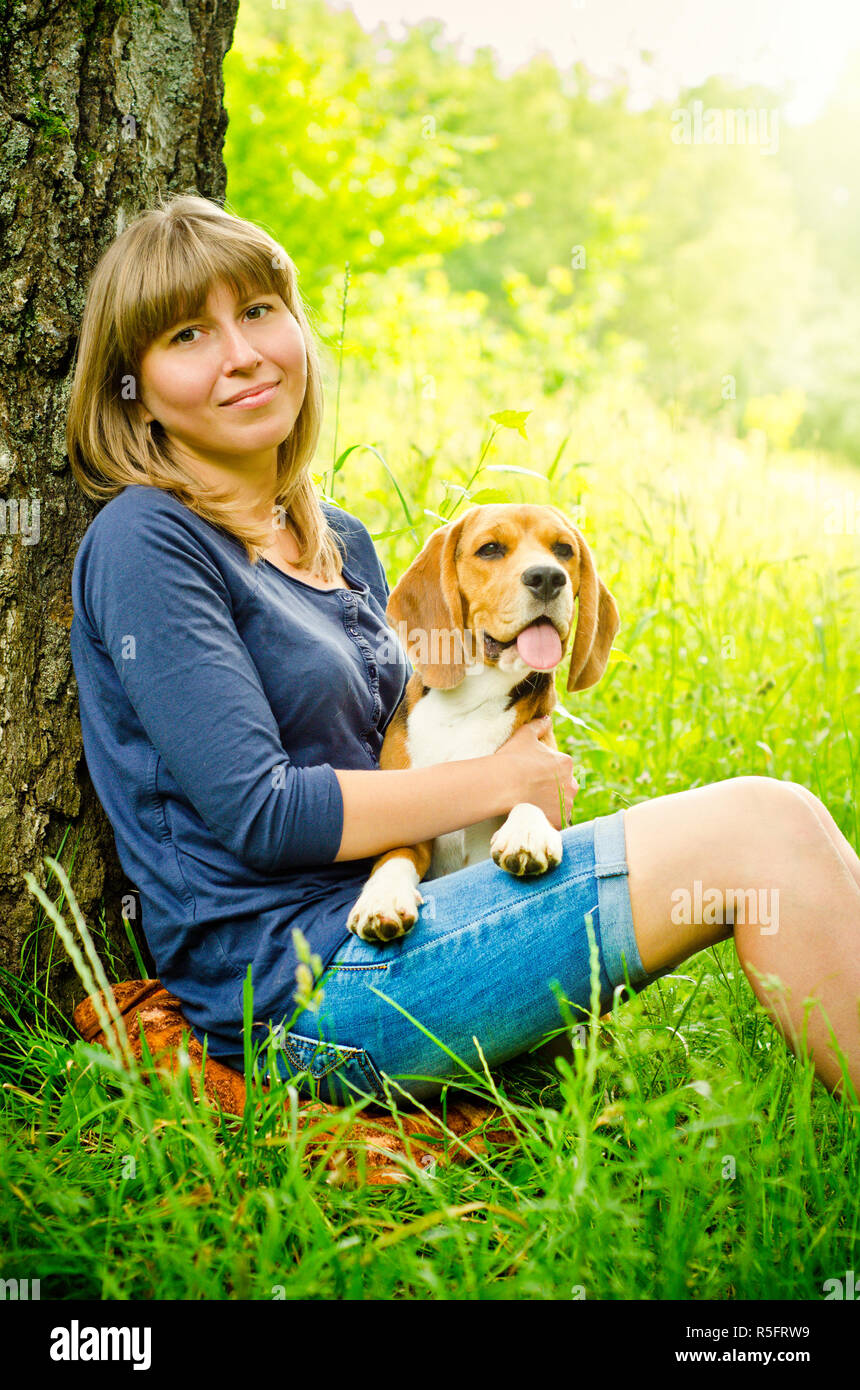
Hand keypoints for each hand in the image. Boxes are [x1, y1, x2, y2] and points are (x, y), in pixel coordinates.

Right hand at [491, 715, 577, 829]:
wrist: (502, 784)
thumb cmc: (512, 758)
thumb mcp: (524, 735)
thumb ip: (539, 725)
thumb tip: (548, 718)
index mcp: (566, 763)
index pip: (561, 768)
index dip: (546, 772)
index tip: (533, 775)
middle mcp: (571, 784)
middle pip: (565, 788)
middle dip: (553, 790)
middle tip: (533, 791)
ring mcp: (566, 805)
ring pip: (561, 806)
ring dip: (551, 806)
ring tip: (532, 805)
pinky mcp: (558, 821)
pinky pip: (555, 822)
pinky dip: (547, 820)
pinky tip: (533, 816)